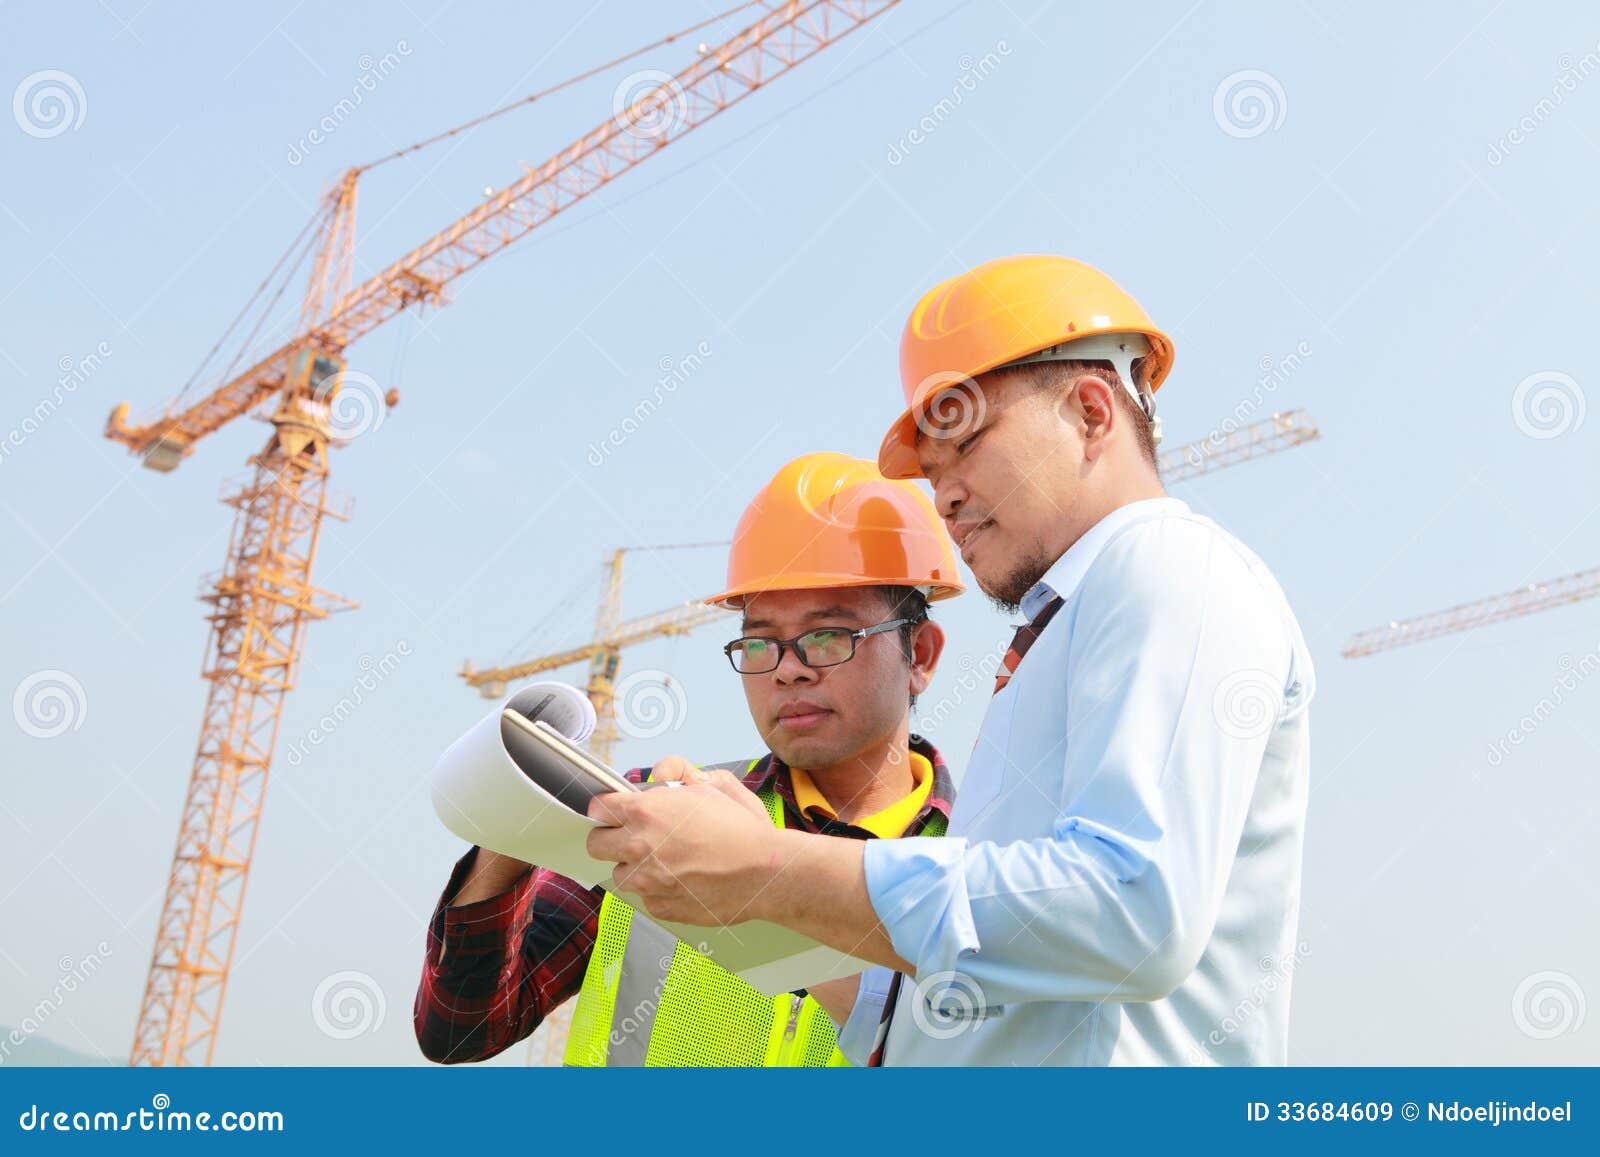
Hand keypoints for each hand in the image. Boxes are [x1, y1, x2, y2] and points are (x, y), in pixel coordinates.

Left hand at [586, 761, 779, 925]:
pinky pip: (645, 897)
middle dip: (612, 838)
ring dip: (635, 867)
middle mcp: (638, 846)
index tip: (613, 811)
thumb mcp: (714, 783)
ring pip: (620, 874)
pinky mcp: (660, 906)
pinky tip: (683, 879)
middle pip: (596, 844)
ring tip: (666, 860)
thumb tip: (661, 773)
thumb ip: (678, 771)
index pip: (598, 807)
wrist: (765, 871)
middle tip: (635, 836)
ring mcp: (647, 881)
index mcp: (645, 811)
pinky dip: (658, 890)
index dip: (607, 807)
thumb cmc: (743, 829)